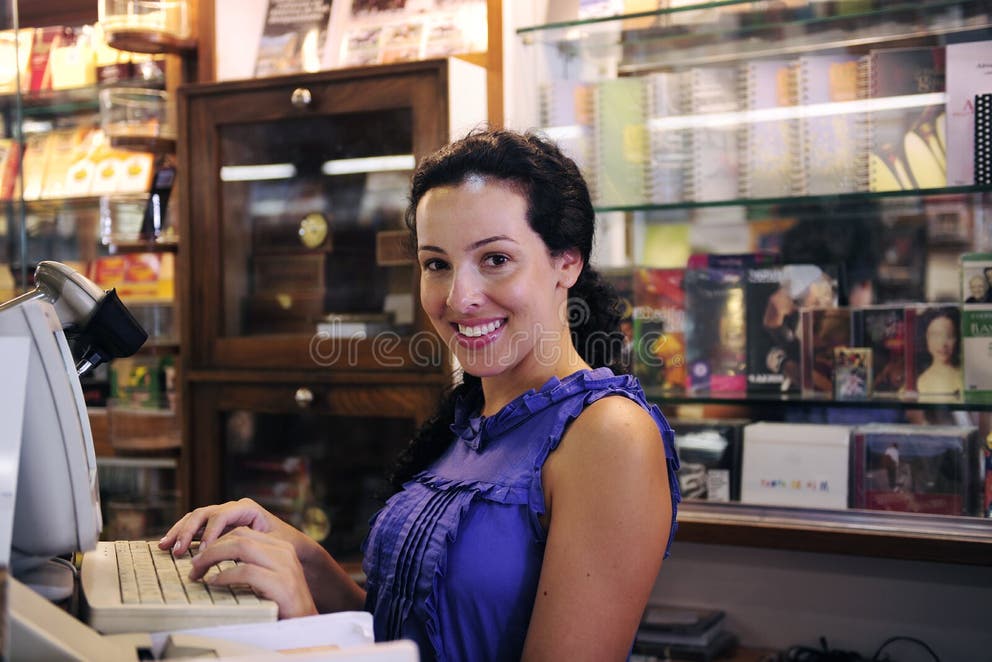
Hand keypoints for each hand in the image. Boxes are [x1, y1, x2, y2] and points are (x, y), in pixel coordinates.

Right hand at [159, 498, 311, 558]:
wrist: (291, 547)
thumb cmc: (284, 547)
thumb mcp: (272, 544)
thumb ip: (252, 544)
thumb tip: (232, 552)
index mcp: (246, 508)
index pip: (221, 516)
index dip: (210, 533)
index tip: (203, 552)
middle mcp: (232, 509)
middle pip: (203, 514)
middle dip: (188, 531)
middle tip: (177, 551)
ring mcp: (223, 517)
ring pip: (195, 519)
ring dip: (179, 532)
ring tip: (165, 547)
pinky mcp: (216, 528)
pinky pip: (195, 528)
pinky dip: (182, 535)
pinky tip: (170, 546)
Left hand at [189, 526, 317, 618]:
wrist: (307, 623)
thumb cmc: (282, 603)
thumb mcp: (268, 576)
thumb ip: (251, 564)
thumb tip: (215, 561)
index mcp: (281, 547)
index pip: (244, 531)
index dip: (217, 540)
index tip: (200, 554)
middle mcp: (284, 551)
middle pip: (240, 536)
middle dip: (211, 547)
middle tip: (194, 564)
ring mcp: (284, 566)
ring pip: (241, 547)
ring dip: (213, 557)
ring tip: (197, 571)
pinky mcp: (280, 583)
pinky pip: (245, 571)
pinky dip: (224, 576)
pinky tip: (213, 582)